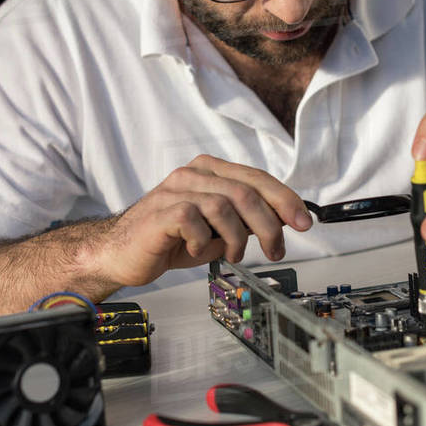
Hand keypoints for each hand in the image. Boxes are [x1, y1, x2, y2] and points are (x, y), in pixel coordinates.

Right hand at [97, 154, 312, 287]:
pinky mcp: (161, 210)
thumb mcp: (216, 229)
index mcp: (209, 170)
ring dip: (237, 238)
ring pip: (226, 205)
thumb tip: (284, 221)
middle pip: (246, 191)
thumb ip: (245, 219)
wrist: (121, 253)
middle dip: (270, 224)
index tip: (304, 221)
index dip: (285, 199)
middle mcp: (193, 173)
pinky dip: (204, 243)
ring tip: (232, 255)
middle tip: (277, 249)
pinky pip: (196, 222)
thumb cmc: (169, 240)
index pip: (257, 178)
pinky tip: (196, 251)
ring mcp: (175, 189)